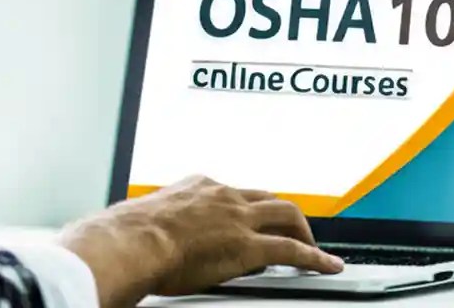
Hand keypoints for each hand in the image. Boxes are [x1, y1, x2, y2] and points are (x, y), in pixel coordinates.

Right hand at [57, 175, 343, 307]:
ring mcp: (238, 218)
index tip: (246, 215)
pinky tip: (327, 266)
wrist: (131, 242)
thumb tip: (142, 239)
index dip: (244, 205)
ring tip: (313, 246)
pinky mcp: (249, 246)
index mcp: (196, 187)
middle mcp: (222, 195)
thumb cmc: (127, 237)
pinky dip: (315, 257)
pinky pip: (293, 250)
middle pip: (266, 197)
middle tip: (292, 227)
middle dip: (282, 212)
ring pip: (286, 214)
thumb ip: (156, 225)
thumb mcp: (144, 221)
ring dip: (303, 230)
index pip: (230, 192)